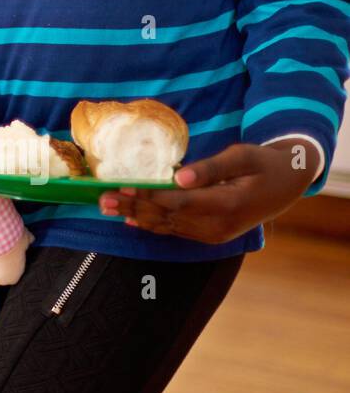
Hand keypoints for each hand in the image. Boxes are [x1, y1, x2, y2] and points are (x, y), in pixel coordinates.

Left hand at [98, 139, 318, 242]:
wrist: (290, 183)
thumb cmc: (264, 163)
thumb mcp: (242, 158)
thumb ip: (210, 168)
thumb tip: (178, 177)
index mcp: (226, 204)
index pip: (176, 202)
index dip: (146, 196)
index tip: (120, 188)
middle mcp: (218, 225)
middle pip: (167, 216)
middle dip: (133, 206)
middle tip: (102, 200)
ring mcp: (215, 233)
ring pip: (169, 226)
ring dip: (137, 216)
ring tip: (108, 209)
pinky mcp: (213, 234)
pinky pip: (178, 230)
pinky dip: (154, 225)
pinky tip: (132, 220)